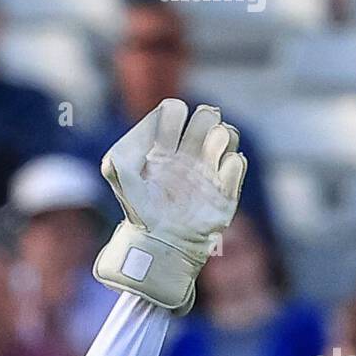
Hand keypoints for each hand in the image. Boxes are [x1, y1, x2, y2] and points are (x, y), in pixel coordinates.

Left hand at [93, 98, 245, 314]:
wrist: (156, 244)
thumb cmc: (136, 207)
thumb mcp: (118, 169)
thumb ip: (132, 138)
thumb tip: (161, 120)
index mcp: (162, 147)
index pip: (176, 110)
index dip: (174, 115)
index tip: (165, 135)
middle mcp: (186, 156)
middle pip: (206, 116)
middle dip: (204, 120)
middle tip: (193, 140)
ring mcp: (207, 172)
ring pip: (227, 135)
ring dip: (221, 137)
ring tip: (209, 154)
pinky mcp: (224, 192)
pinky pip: (237, 163)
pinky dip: (231, 164)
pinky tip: (218, 174)